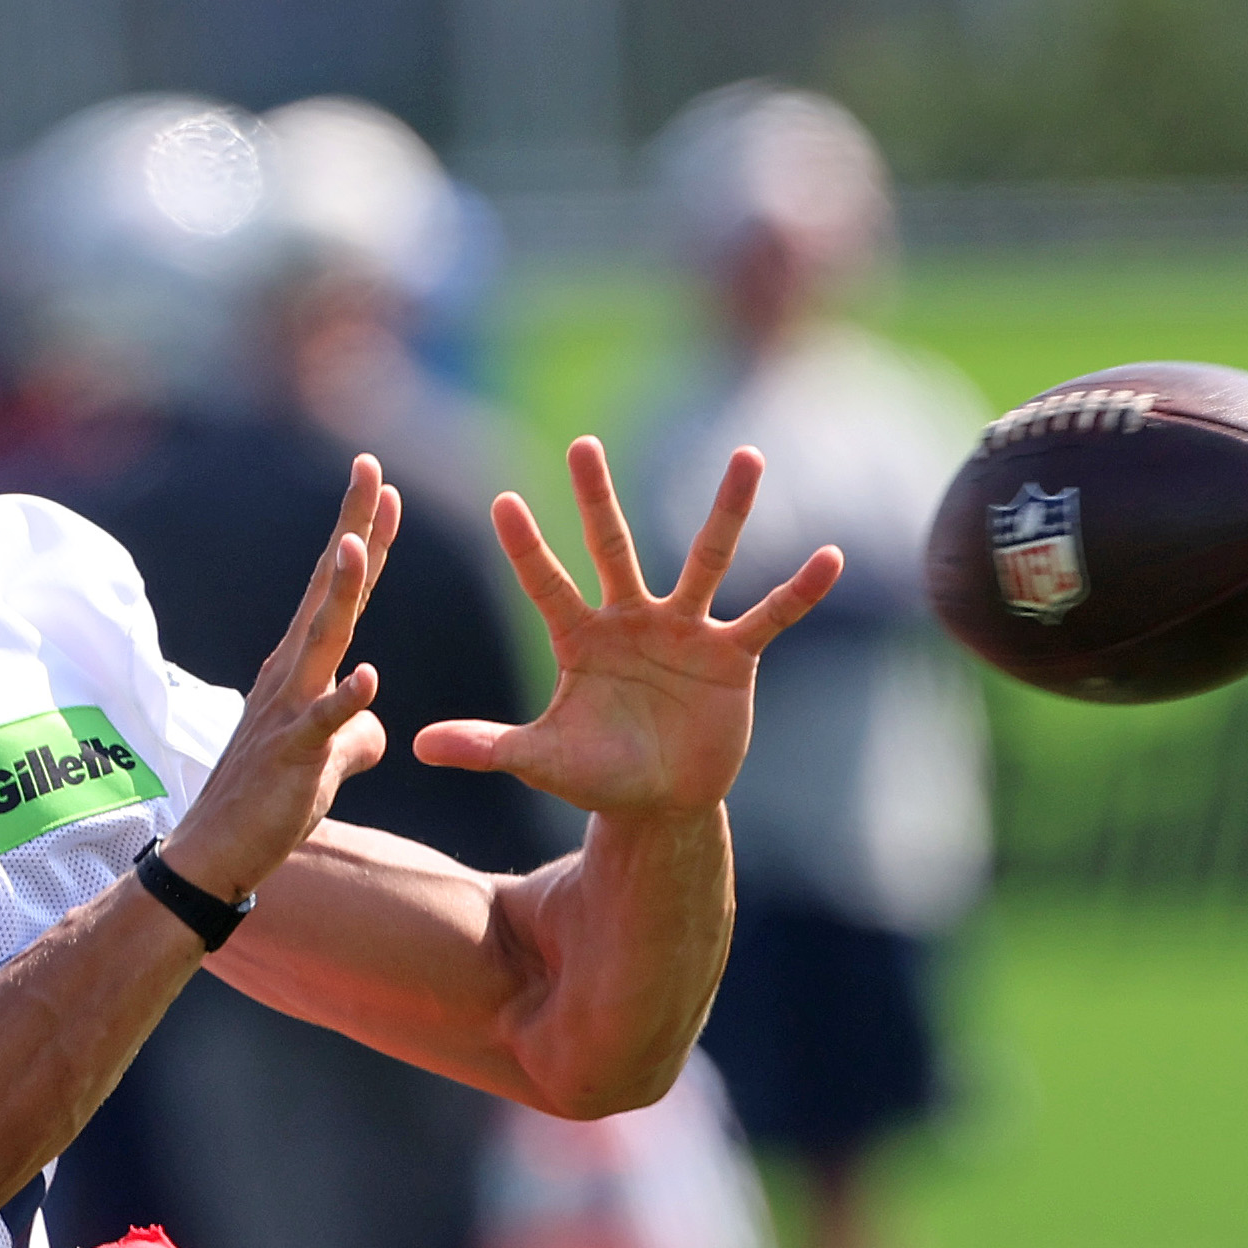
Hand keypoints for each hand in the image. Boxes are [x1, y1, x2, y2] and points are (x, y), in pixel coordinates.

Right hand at [163, 454, 400, 897]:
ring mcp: (288, 712)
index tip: (386, 489)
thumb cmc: (266, 807)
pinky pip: (323, 724)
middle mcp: (291, 677)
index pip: (338, 593)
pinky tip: (370, 677)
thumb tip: (374, 721)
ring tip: (360, 543)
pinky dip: (346, 700)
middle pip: (329, 591)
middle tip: (370, 467)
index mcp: (300, 671)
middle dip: (353, 528)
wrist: (214, 856)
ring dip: (341, 592)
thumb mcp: (324, 763)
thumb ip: (353, 732)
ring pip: (321, 640)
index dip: (365, 540)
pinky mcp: (291, 756)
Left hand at [416, 438, 840, 817]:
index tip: (502, 499)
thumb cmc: (596, 774)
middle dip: (596, 500)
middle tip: (580, 444)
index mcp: (581, 639)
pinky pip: (769, 617)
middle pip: (614, 548)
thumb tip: (417, 745)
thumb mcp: (540, 758)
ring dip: (727, 511)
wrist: (659, 803)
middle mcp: (632, 619)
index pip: (547, 585)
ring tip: (748, 456)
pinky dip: (798, 591)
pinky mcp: (731, 656)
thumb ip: (486, 746)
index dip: (527, 548)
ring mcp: (685, 631)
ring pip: (706, 560)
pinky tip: (831, 558)